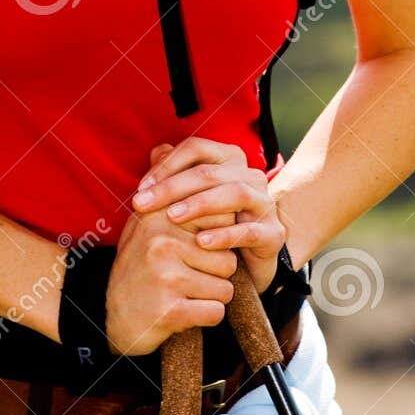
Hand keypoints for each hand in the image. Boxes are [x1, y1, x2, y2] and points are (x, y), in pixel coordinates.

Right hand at [104, 204, 237, 358]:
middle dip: (215, 276)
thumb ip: (180, 206)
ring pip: (225, 289)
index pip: (221, 219)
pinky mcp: (171, 310)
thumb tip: (218, 182)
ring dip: (211, 298)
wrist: (112, 318)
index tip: (203, 252)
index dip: (219, 242)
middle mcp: (162, 242)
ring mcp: (167, 276)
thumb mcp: (150, 229)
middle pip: (228, 260)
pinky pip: (216, 312)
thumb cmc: (141, 270)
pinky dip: (206, 317)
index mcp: (159, 217)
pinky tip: (185, 314)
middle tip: (187, 281)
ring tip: (184, 296)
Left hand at [131, 138, 286, 296]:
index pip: (197, 148)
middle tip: (143, 203)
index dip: (167, 165)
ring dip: (200, 204)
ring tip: (172, 218)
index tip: (141, 188)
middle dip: (172, 187)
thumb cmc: (212, 226)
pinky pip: (250, 230)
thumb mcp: (189, 201)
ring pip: (235, 192)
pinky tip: (201, 242)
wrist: (245, 265)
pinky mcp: (273, 234)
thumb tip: (156, 152)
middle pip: (210, 171)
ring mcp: (265, 204)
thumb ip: (174, 175)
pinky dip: (224, 235)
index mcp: (230, 160)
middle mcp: (250, 176)